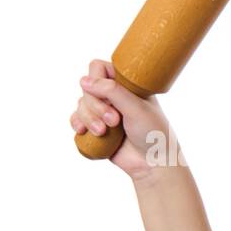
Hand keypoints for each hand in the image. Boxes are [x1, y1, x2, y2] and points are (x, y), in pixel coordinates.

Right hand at [71, 58, 176, 180]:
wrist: (153, 163)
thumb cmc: (153, 133)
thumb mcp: (136, 108)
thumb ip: (112, 91)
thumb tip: (84, 81)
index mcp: (127, 85)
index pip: (99, 68)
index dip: (96, 80)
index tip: (106, 96)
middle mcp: (114, 95)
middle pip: (87, 88)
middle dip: (95, 106)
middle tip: (114, 121)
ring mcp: (104, 111)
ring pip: (81, 104)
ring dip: (88, 118)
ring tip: (103, 132)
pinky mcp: (97, 127)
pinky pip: (77, 119)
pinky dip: (78, 123)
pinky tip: (83, 131)